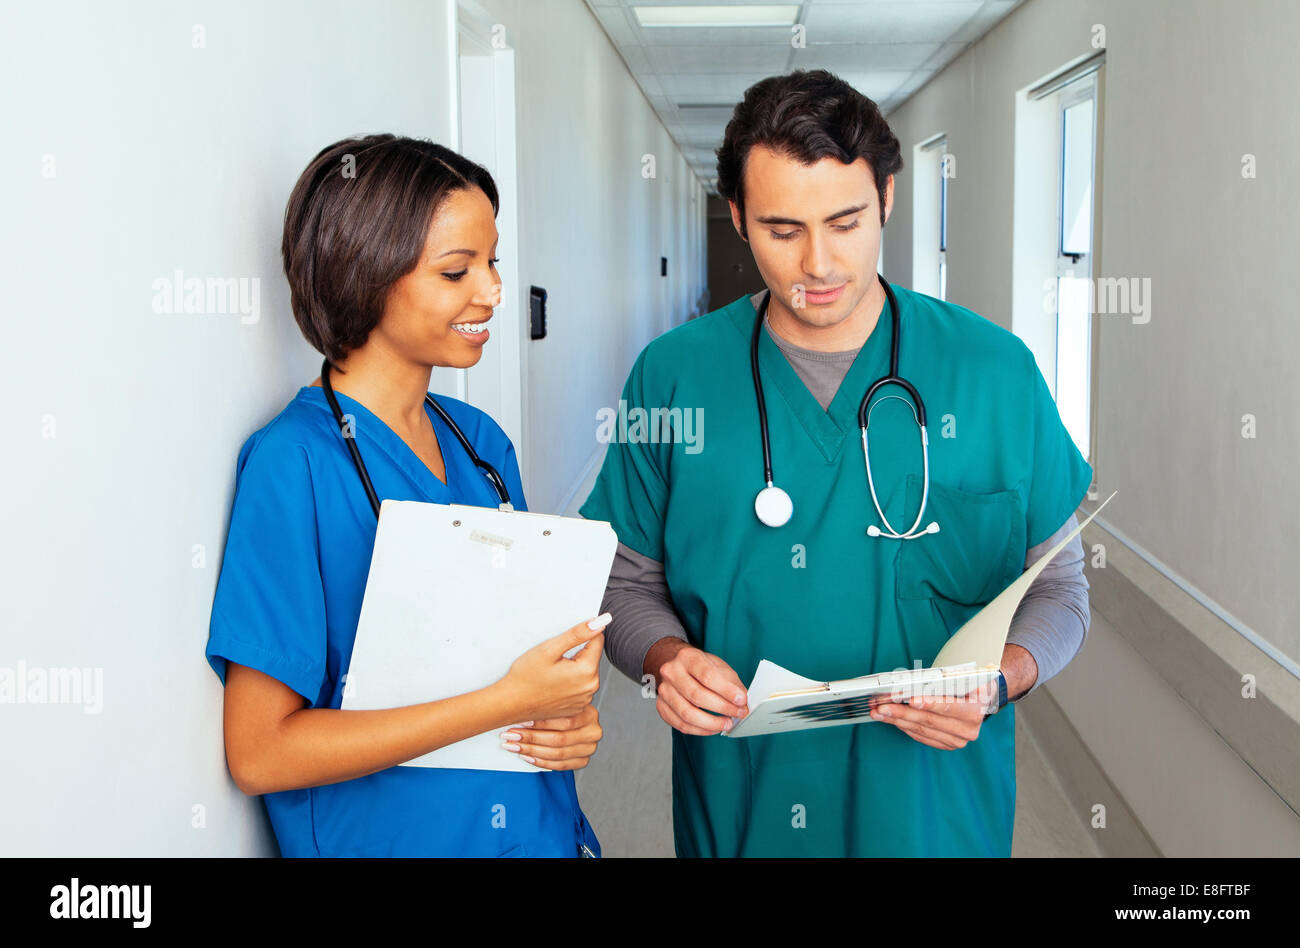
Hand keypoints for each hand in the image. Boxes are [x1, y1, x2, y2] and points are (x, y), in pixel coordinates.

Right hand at [496, 614, 607, 721]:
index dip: (580, 636)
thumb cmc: (525, 677)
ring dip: (572, 667)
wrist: (510, 704)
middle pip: (591, 657)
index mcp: (586, 672)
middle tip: (552, 659)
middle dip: (575, 653)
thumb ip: (578, 633)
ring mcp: (584, 701)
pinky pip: (579, 687)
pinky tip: (551, 685)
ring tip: (550, 673)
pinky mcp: (576, 708)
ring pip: (585, 672)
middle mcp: (590, 688)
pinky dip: (569, 682)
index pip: (597, 640)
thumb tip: (602, 621)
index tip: (563, 642)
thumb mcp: (549, 649)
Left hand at [499, 704, 602, 770]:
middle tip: (512, 735)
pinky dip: (541, 762)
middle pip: (560, 739)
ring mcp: (589, 748)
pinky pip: (560, 766)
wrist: (575, 719)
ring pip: (558, 754)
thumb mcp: (559, 697)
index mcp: (590, 714)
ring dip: (532, 751)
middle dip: (532, 738)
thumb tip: (521, 701)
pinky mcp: (582, 760)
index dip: (541, 723)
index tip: (521, 720)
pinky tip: (527, 756)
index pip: (565, 721)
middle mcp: (593, 732)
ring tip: (514, 745)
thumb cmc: (561, 706)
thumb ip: (548, 700)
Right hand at [645, 638, 748, 735]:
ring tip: (726, 724)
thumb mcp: (718, 667)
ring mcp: (663, 690)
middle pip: (697, 695)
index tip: (742, 700)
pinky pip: (680, 724)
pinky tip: (712, 728)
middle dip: (722, 708)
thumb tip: (743, 704)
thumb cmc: (700, 668)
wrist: (677, 668)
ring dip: (711, 723)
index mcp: (687, 657)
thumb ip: (732, 684)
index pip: (707, 675)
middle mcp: (671, 672)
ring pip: (687, 713)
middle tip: (738, 714)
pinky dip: (700, 730)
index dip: (726, 691)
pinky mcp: (661, 706)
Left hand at [868, 679, 997, 749]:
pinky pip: (921, 736)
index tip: (911, 699)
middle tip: (881, 706)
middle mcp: (968, 730)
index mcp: (976, 710)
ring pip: (921, 730)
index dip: (930, 703)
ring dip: (897, 720)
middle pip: (929, 721)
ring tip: (878, 711)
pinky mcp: (947, 745)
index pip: (949, 707)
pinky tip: (890, 718)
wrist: (981, 701)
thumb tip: (915, 681)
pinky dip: (904, 726)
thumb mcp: (965, 677)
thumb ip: (947, 678)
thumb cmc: (969, 685)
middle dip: (902, 712)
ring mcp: (957, 740)